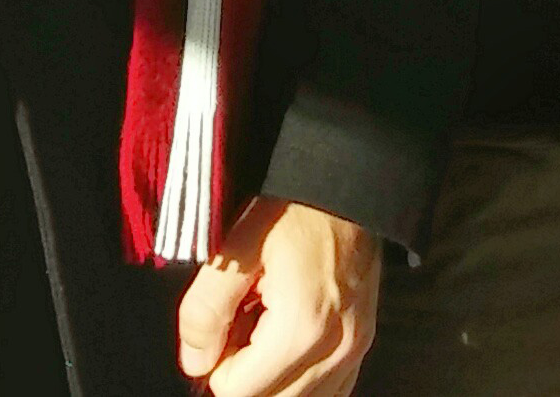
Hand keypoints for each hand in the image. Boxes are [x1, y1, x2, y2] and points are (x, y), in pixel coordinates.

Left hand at [173, 197, 381, 396]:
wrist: (349, 183)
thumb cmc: (293, 207)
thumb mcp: (236, 247)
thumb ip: (207, 309)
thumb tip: (195, 363)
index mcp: (302, 330)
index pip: (237, 392)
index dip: (215, 362)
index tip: (222, 319)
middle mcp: (337, 351)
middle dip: (244, 375)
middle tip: (240, 323)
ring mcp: (356, 350)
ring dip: (272, 379)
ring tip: (263, 330)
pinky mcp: (364, 344)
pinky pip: (330, 390)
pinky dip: (300, 380)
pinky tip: (287, 343)